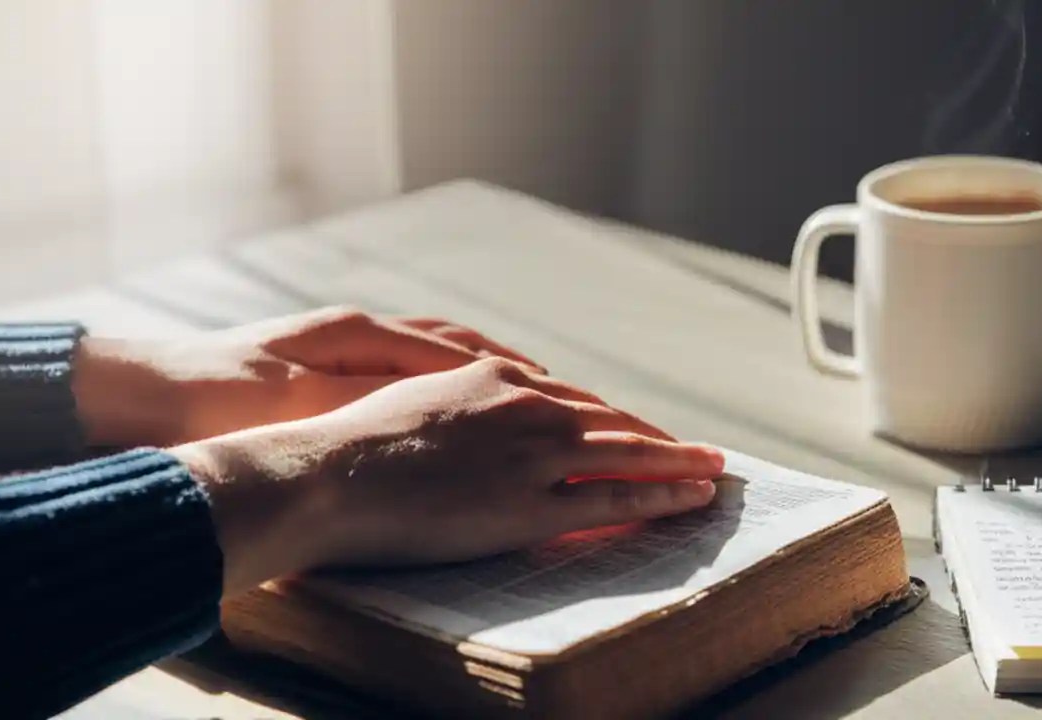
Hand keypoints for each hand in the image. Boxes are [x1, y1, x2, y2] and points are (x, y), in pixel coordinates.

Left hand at [73, 307, 544, 446]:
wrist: (141, 396)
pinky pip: (404, 367)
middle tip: (560, 391)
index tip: (557, 396)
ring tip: (526, 389)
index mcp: (358, 334)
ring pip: (433, 349)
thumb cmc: (218, 402)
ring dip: (482, 368)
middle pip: (456, 341)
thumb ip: (374, 400)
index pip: (456, 350)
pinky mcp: (321, 365)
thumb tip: (441, 402)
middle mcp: (358, 330)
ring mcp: (341, 344)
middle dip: (510, 366)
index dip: (511, 375)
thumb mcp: (301, 404)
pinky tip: (456, 399)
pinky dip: (443, 378)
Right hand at [170, 358, 721, 593]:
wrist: (328, 472)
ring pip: (627, 452)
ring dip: (677, 461)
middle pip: (610, 420)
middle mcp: (524, 406)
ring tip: (713, 469)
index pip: (570, 398)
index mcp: (492, 380)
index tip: (637, 427)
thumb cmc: (351, 446)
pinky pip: (614, 497)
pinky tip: (691, 496)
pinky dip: (661, 495)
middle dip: (659, 436)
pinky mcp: (533, 500)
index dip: (610, 416)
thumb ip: (455, 412)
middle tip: (697, 448)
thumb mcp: (411, 405)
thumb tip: (468, 431)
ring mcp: (533, 452)